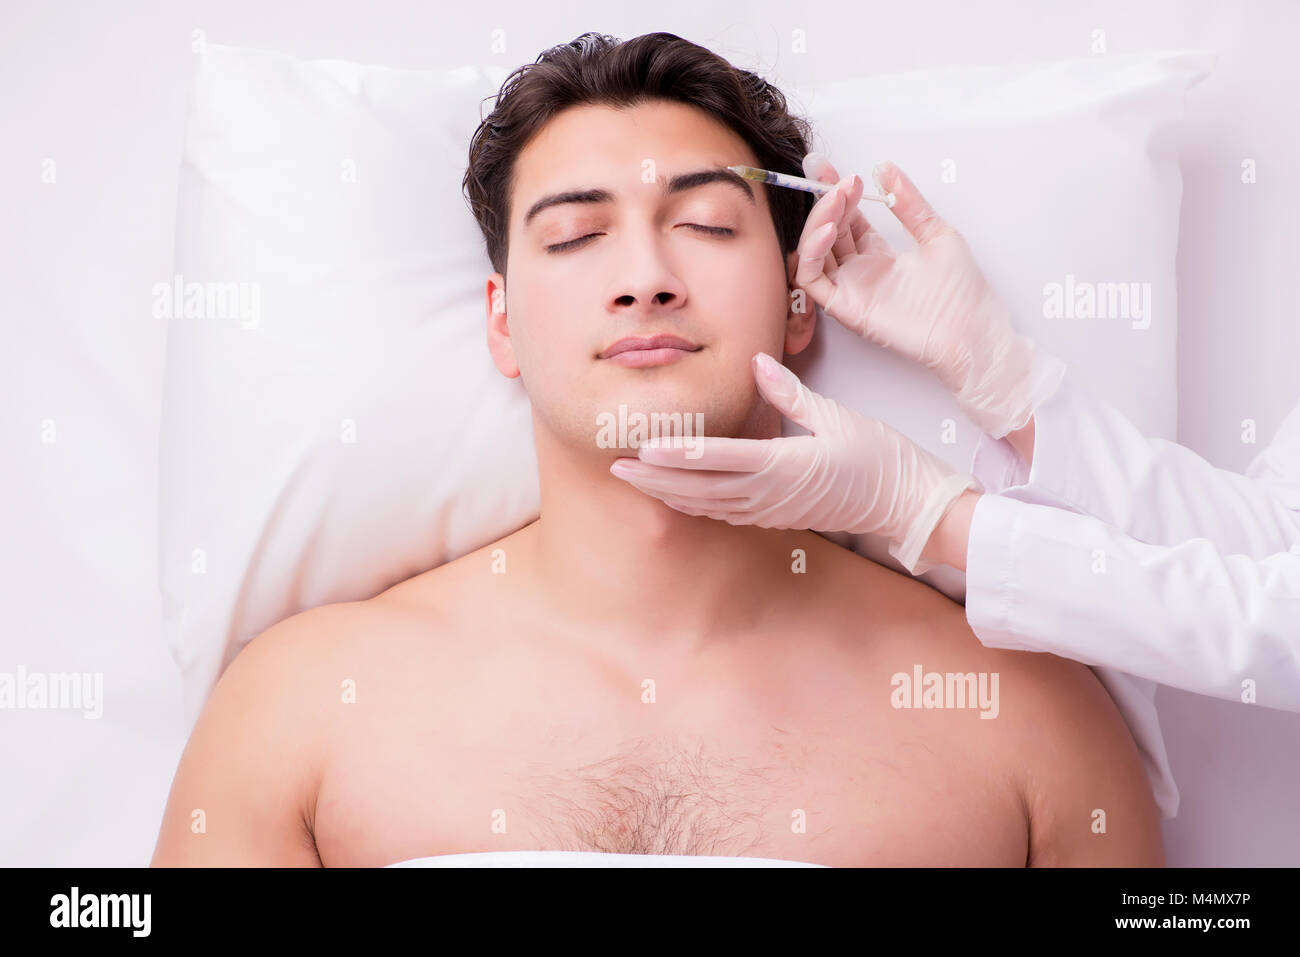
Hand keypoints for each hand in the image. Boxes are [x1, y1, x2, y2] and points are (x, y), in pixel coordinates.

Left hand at [608, 351, 980, 575]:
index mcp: (782, 465)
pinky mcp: (775, 517)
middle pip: (699, 489)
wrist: (903, 503)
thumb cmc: (876, 456)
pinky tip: (674, 495)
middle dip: (654, 479)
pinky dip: (693, 505)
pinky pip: (723, 513)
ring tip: (633, 479)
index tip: (644, 448)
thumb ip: (790, 392)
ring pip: (705, 505)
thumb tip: (756, 362)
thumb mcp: (834, 417)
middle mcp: (769, 494)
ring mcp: (770, 510)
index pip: (718, 459)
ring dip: (667, 493)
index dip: (678, 454)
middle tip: (615, 467)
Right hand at [794, 153, 1065, 437]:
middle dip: (827, 201)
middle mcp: (860, 272)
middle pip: (828, 232)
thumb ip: (908, 203)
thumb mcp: (937, 231)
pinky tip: (827, 229)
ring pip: (814, 253)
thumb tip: (886, 169)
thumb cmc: (961, 292)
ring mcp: (850, 290)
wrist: (971, 329)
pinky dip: (811, 253)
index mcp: (879, 256)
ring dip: (818, 221)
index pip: (846, 220)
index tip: (834, 170)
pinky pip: (812, 280)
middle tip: (837, 178)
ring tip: (836, 198)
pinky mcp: (845, 309)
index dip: (838, 194)